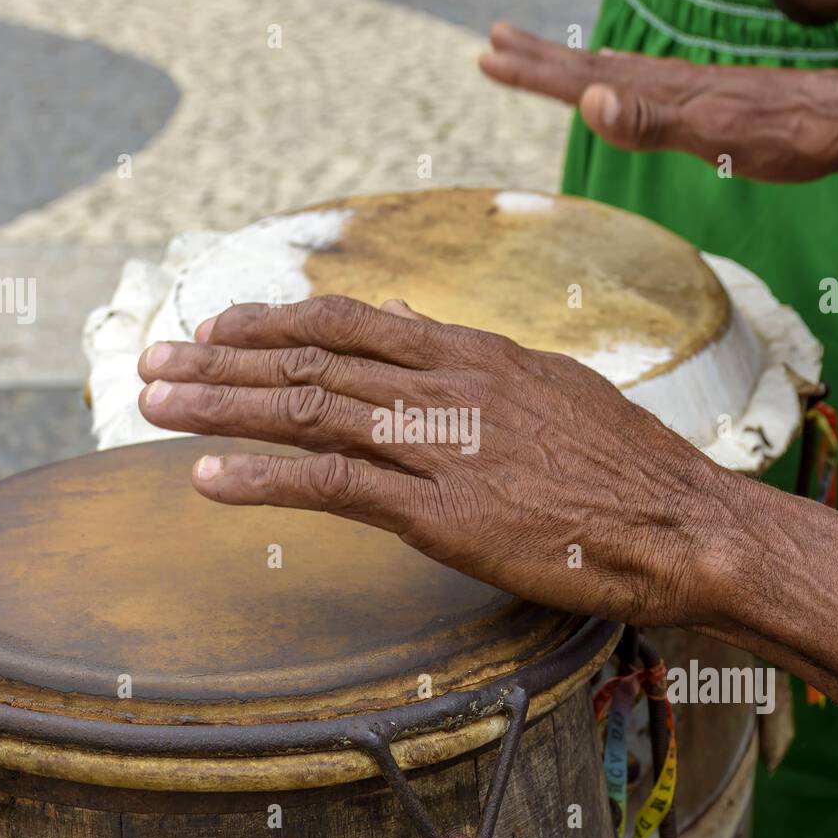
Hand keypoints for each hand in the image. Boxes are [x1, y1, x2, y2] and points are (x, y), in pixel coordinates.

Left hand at [137, 296, 738, 626]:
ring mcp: (444, 447)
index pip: (353, 321)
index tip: (219, 325)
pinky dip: (266, 479)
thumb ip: (468, 353)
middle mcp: (449, 386)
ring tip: (153, 403)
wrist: (683, 522)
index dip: (275, 320)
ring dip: (223, 407)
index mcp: (474, 354)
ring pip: (312, 412)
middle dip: (223, 359)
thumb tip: (404, 315)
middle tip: (155, 359)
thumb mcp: (548, 383)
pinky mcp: (446, 514)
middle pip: (313, 360)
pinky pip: (338, 487)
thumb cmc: (624, 462)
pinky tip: (210, 478)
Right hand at [479, 21, 837, 181]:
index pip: (581, 79)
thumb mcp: (716, 137)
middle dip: (539, 58)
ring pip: (615, 73)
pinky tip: (618, 86)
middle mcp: (670, 83)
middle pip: (589, 68)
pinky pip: (644, 86)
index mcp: (662, 91)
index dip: (534, 72)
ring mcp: (690, 89)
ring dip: (572, 66)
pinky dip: (615, 81)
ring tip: (539, 56)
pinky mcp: (711, 100)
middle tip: (494, 41)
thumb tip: (589, 103)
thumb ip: (650, 123)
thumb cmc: (790, 136)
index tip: (489, 56)